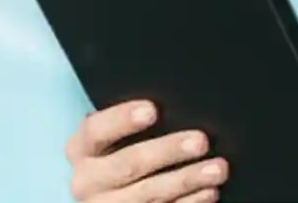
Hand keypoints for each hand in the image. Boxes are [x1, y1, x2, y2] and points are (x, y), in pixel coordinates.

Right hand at [64, 99, 228, 201]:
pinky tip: (209, 192)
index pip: (95, 130)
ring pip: (148, 194)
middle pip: (127, 164)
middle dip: (167, 151)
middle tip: (201, 141)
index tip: (152, 109)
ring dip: (186, 180)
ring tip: (217, 169)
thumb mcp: (111, 140)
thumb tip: (170, 104)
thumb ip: (127, 125)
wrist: (109, 197)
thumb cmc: (117, 154)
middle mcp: (87, 181)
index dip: (122, 119)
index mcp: (80, 149)